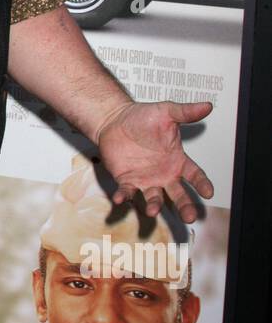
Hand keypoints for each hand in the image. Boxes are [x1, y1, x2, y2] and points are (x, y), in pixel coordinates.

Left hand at [95, 100, 213, 222]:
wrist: (114, 120)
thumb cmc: (142, 117)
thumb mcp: (167, 112)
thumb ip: (186, 112)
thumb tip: (207, 106)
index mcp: (177, 160)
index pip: (194, 175)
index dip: (202, 183)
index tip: (208, 192)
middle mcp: (164, 174)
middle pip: (178, 194)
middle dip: (185, 206)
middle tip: (190, 216)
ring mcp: (146, 180)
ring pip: (154, 198)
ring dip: (154, 205)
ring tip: (153, 210)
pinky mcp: (127, 181)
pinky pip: (127, 192)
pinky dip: (124, 197)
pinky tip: (120, 199)